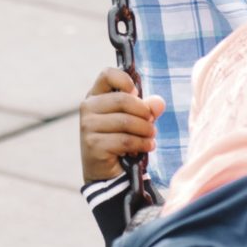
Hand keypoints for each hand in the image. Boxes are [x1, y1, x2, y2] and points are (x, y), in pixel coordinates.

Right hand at [80, 67, 165, 183]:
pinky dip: (142, 143)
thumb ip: (147, 108)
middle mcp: (88, 108)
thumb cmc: (121, 138)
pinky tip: (148, 146)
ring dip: (146, 130)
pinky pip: (125, 140)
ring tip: (150, 136)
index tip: (136, 93)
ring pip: (126, 121)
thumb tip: (158, 102)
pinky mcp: (93, 144)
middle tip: (151, 123)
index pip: (107, 74)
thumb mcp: (136, 119)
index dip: (125, 80)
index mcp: (96, 96)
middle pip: (123, 99)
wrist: (107, 171)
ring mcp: (88, 126)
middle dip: (144, 112)